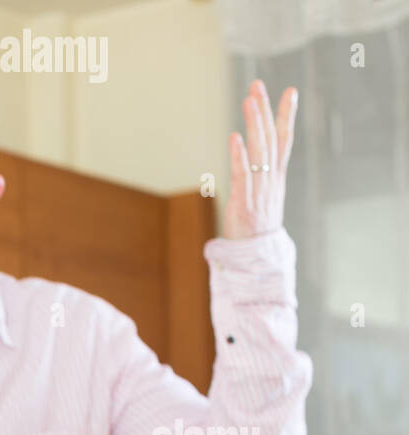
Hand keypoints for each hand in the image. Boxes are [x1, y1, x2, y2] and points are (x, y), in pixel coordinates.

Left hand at [223, 79, 296, 240]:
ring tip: (249, 100)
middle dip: (265, 110)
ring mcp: (258, 189)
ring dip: (254, 124)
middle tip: (258, 85)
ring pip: (259, 150)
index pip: (284, 140)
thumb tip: (252, 163)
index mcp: (276, 177)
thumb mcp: (263, 198)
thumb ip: (260, 179)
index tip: (289, 90)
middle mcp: (270, 180)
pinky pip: (242, 175)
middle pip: (270, 138)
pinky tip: (235, 137)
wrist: (256, 258)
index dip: (286, 115)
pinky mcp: (244, 201)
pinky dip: (239, 155)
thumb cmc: (255, 229)